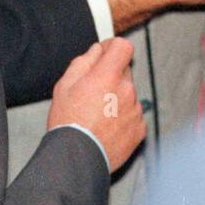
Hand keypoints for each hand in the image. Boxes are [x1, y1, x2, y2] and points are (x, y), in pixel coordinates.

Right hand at [47, 38, 144, 171]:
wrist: (77, 158)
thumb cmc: (68, 122)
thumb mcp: (64, 85)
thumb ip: (83, 62)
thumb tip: (97, 51)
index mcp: (107, 75)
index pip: (123, 47)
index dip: (112, 47)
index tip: (104, 55)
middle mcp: (126, 90)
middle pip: (124, 71)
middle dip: (111, 76)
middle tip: (92, 92)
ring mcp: (135, 110)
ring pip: (129, 94)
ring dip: (117, 98)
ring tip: (97, 115)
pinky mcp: (140, 129)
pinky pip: (134, 115)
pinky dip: (123, 118)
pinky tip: (107, 127)